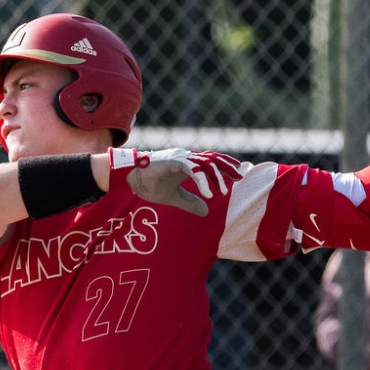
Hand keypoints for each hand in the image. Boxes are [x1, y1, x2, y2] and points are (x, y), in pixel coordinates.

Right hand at [109, 147, 242, 216]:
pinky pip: (194, 170)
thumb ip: (190, 202)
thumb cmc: (148, 184)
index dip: (225, 165)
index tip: (237, 173)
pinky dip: (203, 182)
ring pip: (206, 164)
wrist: (129, 176)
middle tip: (240, 177)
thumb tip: (206, 211)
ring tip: (222, 193)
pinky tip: (208, 195)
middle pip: (212, 159)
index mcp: (186, 163)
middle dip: (227, 168)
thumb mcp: (173, 197)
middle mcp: (186, 158)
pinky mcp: (175, 162)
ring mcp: (181, 158)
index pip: (210, 160)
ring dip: (217, 178)